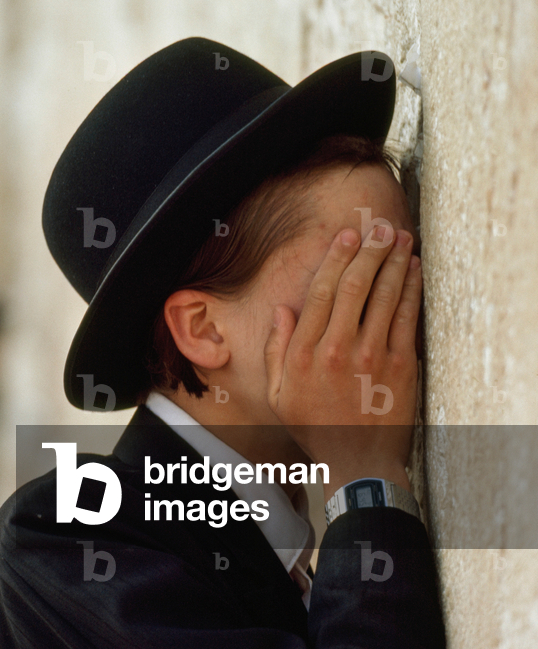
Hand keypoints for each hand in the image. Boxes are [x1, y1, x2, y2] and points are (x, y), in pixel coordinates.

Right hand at [263, 226, 421, 493]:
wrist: (357, 462)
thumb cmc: (315, 427)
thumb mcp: (279, 392)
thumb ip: (275, 350)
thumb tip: (282, 310)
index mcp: (305, 353)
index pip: (321, 293)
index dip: (335, 260)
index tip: (346, 237)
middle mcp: (337, 349)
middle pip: (354, 286)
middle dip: (368, 250)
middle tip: (379, 227)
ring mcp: (372, 356)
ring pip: (384, 296)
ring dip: (393, 262)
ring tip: (400, 237)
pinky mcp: (401, 366)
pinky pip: (407, 318)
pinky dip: (412, 289)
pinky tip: (414, 270)